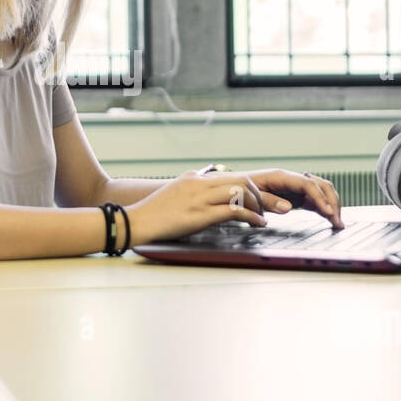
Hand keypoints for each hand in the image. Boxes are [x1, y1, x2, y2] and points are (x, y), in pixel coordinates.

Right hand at [129, 168, 275, 245]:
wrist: (135, 222)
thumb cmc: (153, 214)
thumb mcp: (174, 195)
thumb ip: (192, 192)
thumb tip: (208, 198)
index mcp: (194, 178)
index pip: (229, 176)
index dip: (248, 188)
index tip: (256, 199)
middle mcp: (199, 183)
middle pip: (241, 180)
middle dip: (259, 194)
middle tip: (264, 208)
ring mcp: (200, 198)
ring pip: (241, 192)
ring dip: (258, 204)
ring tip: (263, 216)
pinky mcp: (200, 215)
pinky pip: (234, 211)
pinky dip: (252, 216)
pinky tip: (258, 223)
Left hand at [246, 168, 343, 228]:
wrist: (233, 186)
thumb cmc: (240, 189)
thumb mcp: (250, 196)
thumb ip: (268, 201)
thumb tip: (288, 207)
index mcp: (280, 177)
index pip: (307, 184)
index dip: (319, 198)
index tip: (328, 212)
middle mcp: (291, 180)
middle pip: (320, 185)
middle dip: (332, 201)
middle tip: (338, 221)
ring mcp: (295, 188)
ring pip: (321, 191)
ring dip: (332, 205)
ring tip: (338, 222)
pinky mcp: (296, 196)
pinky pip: (315, 200)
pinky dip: (324, 209)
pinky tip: (330, 219)